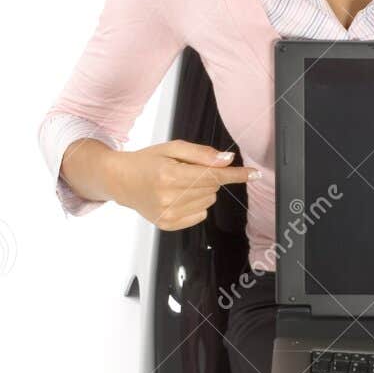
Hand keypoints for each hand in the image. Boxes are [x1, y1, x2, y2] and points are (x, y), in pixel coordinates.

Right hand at [109, 140, 258, 229]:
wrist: (121, 180)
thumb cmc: (146, 162)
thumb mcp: (172, 148)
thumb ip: (202, 154)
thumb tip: (227, 160)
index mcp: (169, 174)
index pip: (213, 175)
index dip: (235, 174)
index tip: (252, 174)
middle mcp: (169, 196)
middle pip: (212, 188)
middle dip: (208, 177)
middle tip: (186, 171)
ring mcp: (168, 213)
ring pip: (208, 201)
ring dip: (201, 191)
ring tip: (178, 183)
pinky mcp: (169, 224)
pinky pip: (200, 214)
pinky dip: (195, 204)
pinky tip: (178, 196)